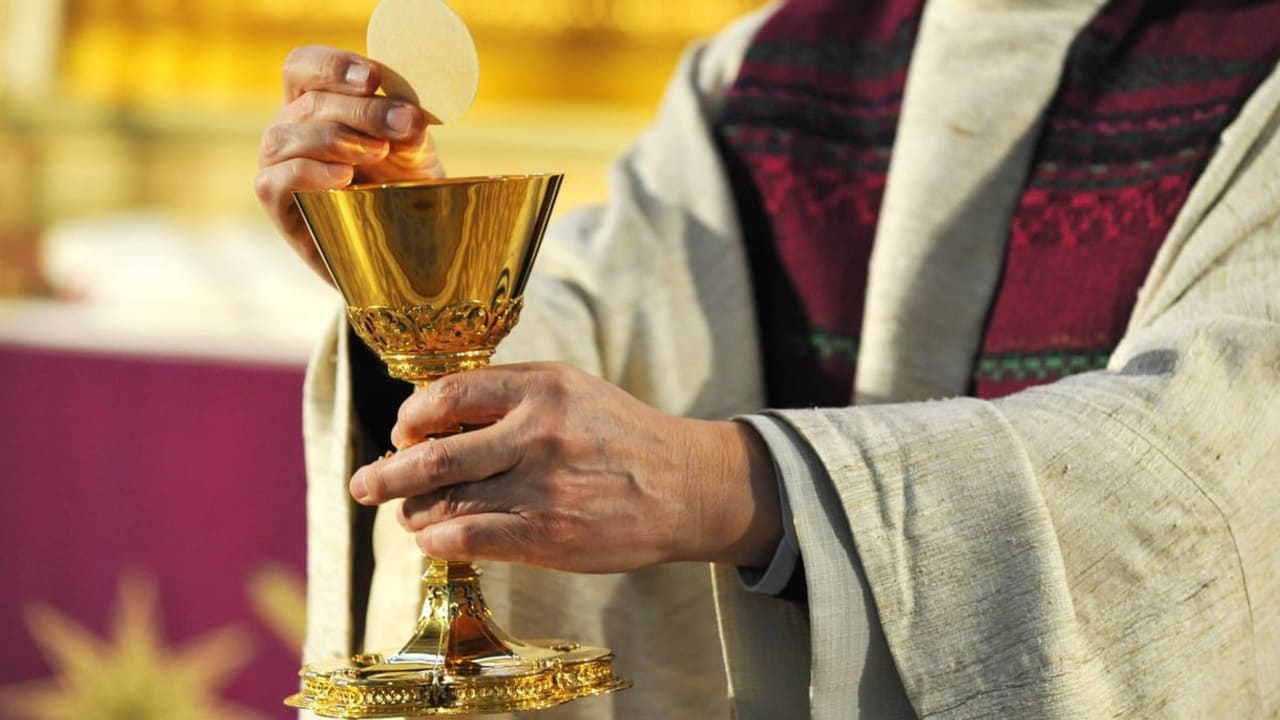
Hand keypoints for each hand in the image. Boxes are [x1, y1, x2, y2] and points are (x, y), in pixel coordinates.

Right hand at [254, 45, 444, 278]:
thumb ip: (407, 126)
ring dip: (335, 139)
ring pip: (286, 136)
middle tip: (401, 125)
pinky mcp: (275, 201)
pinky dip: (311, 173)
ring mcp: (277, 162)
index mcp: (314, 99)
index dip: (333, 66)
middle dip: (360, 111)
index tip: (372, 79)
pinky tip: (345, 178)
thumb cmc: (400, 179)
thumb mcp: (411, 146)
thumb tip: (408, 117)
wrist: (400, 238)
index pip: (304, 65)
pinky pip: (277, 179)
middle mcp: (289, 126)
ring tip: (377, 152)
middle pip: (308, 102)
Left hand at [348, 362, 781, 572]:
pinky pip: (468, 539)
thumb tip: (436, 415)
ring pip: (444, 503)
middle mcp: (535, 432)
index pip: (447, 394)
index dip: (410, 417)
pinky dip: (438, 541)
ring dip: (415, 514)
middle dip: (386, 473)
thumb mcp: (574, 391)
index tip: (402, 431)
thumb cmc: (622, 436)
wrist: (686, 486)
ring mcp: (540, 486)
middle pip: (433, 454)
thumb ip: (511, 396)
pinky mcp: (546, 534)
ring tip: (413, 517)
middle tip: (363, 485)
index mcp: (540, 387)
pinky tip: (434, 540)